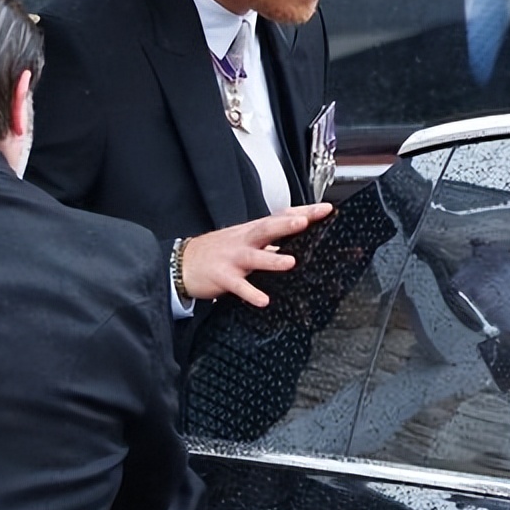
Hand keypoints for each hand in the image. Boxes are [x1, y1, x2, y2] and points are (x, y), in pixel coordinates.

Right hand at [181, 203, 332, 306]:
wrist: (183, 263)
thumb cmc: (219, 251)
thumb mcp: (245, 240)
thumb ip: (271, 242)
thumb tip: (298, 243)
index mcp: (253, 231)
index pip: (280, 217)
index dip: (303, 212)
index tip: (325, 209)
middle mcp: (244, 240)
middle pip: (267, 229)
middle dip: (286, 225)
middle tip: (305, 221)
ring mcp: (233, 258)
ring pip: (254, 256)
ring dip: (272, 259)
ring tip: (291, 262)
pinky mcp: (222, 277)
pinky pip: (238, 286)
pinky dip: (251, 293)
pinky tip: (263, 300)